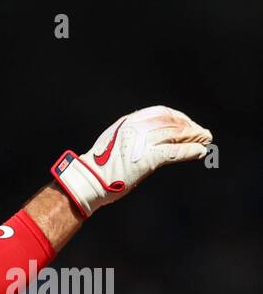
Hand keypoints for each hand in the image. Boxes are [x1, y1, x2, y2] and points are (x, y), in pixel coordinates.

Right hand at [51, 106, 211, 216]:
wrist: (88, 181)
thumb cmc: (98, 167)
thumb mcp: (114, 142)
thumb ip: (131, 136)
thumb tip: (150, 137)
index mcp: (128, 122)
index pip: (162, 113)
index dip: (179, 117)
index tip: (188, 125)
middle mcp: (137, 128)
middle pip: (172, 123)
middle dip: (190, 127)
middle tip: (202, 133)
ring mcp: (143, 142)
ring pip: (177, 135)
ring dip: (195, 137)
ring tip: (205, 140)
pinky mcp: (148, 159)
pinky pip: (175, 152)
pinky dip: (190, 151)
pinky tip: (199, 152)